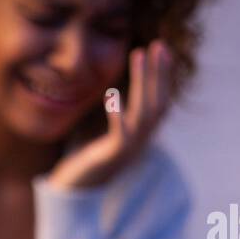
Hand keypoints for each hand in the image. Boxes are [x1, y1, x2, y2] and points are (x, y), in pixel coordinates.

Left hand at [47, 40, 172, 190]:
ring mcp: (128, 149)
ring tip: (138, 54)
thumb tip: (117, 94)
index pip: (160, 101)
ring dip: (142, 82)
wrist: (76, 194)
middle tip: (158, 44)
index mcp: (141, 135)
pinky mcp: (111, 157)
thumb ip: (118, 117)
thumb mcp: (108, 135)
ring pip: (143, 113)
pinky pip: (119, 134)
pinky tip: (112, 94)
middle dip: (160, 73)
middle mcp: (140, 141)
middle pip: (158, 103)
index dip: (164, 76)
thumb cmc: (89, 162)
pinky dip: (117, 115)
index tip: (161, 49)